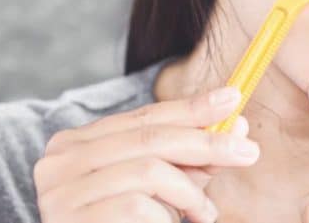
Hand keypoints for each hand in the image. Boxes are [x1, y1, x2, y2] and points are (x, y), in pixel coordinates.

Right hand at [33, 86, 259, 222]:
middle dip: (206, 142)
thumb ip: (188, 159)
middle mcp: (60, 162)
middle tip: (247, 151)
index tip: (233, 98)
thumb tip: (237, 126)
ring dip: (189, 193)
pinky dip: (166, 217)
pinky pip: (137, 207)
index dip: (191, 108)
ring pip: (148, 172)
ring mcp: (60, 193)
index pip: (144, 116)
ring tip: (203, 213)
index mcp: (77, 144)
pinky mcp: (70, 220)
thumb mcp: (156, 187)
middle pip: (149, 138)